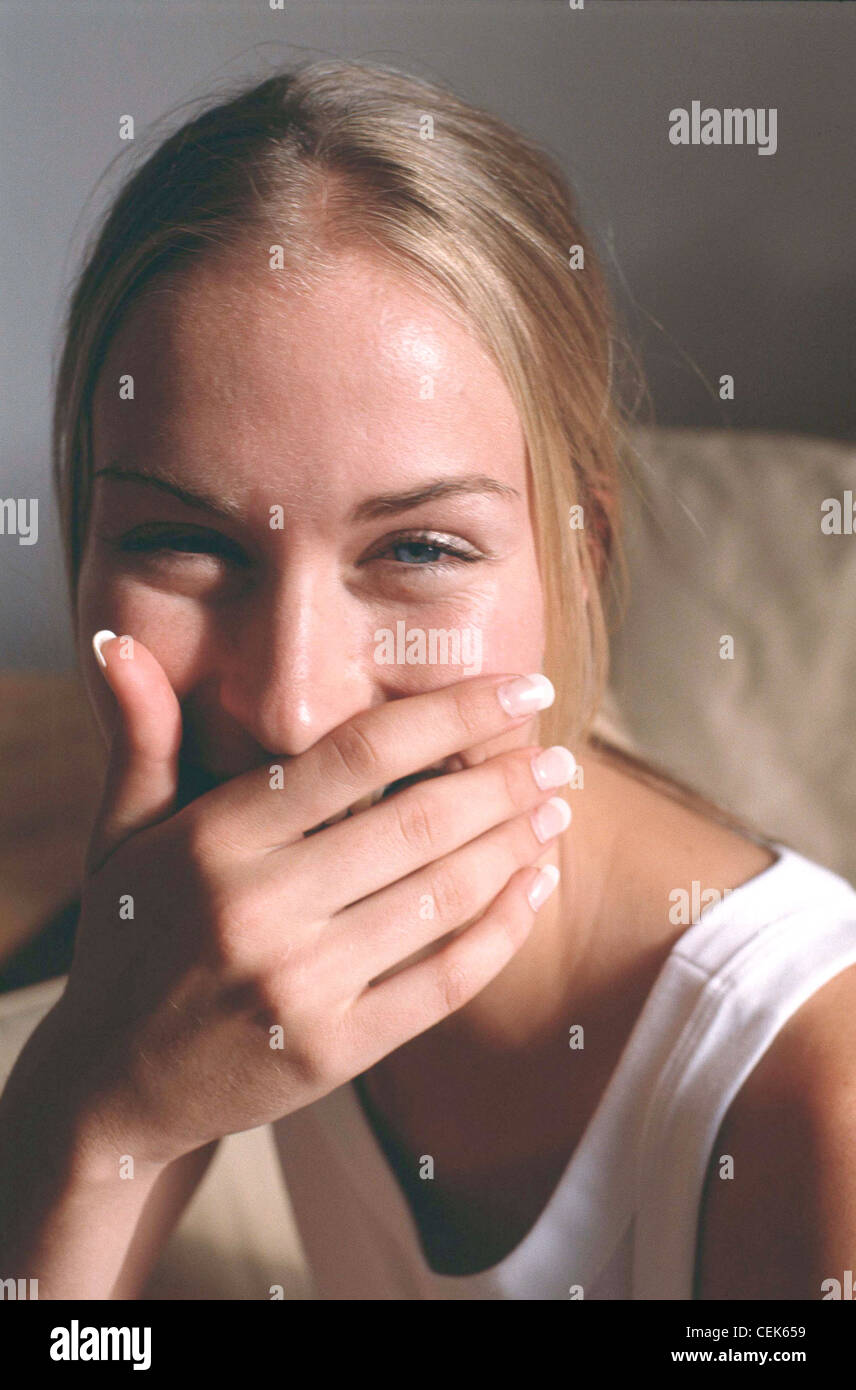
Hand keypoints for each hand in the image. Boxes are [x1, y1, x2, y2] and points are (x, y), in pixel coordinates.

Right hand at [53, 636, 572, 1173]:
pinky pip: (445, 981)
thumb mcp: (120, 834)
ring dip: (516, 846)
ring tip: (556, 808)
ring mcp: (298, 985)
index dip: (453, 712)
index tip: (520, 688)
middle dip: (506, 781)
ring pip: (443, 898)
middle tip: (558, 754)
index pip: (358, 753)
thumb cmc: (128, 939)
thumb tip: (119, 641)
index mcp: (213, 839)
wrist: (115, 1084)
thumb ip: (141, 737)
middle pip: (418, 822)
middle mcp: (257, 908)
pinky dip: (504, 929)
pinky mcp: (334, 1051)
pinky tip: (535, 887)